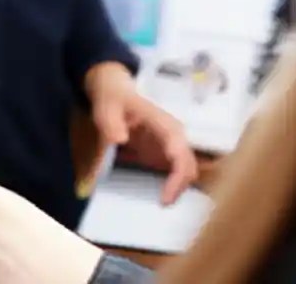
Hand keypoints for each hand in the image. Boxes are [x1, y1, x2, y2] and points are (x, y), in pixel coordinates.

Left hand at [86, 62, 198, 204]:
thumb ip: (110, 122)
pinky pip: (174, 173)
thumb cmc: (113, 98)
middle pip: (189, 168)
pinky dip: (170, 186)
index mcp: (165, 125)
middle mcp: (174, 137)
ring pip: (185, 173)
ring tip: (161, 204)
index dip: (178, 179)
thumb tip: (119, 140)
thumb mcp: (106, 107)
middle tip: (162, 205)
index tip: (165, 199)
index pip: (180, 155)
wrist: (114, 90)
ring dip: (178, 189)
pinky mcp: (162, 153)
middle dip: (180, 189)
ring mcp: (170, 146)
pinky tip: (158, 196)